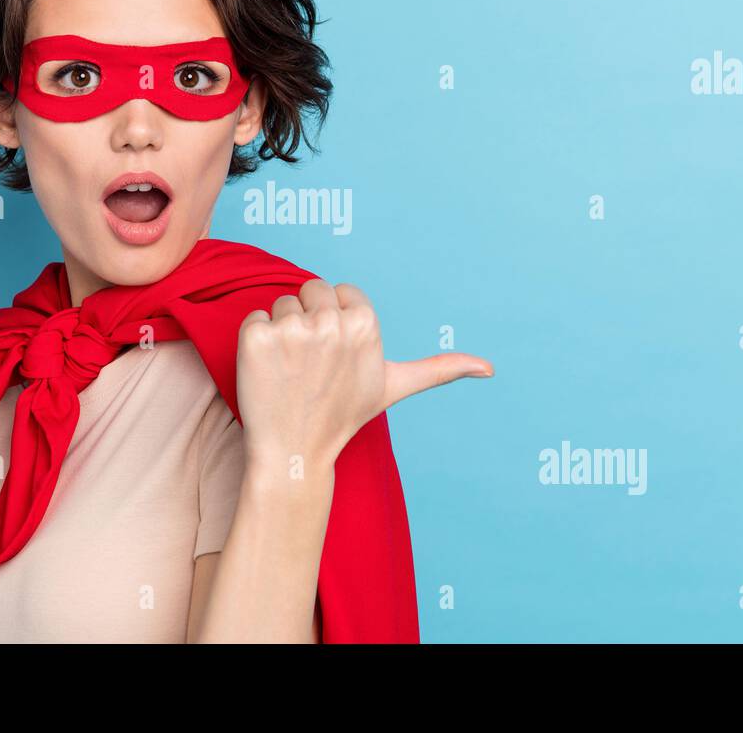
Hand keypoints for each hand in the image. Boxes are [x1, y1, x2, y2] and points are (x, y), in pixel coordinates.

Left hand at [234, 277, 493, 475]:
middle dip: (308, 322)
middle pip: (310, 291)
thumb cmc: (343, 416)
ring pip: (281, 305)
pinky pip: (253, 318)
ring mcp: (291, 329)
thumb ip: (438, 369)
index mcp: (366, 322)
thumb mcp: (393, 387)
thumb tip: (489, 369)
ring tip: (291, 372)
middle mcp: (331, 321)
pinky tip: (267, 371)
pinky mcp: (256, 337)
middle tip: (311, 366)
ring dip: (281, 333)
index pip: (340, 292)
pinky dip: (254, 343)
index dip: (335, 323)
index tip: (335, 358)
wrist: (295, 451)